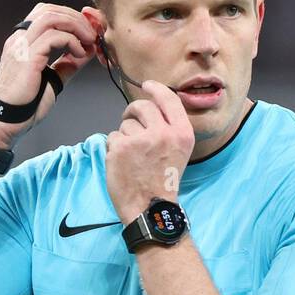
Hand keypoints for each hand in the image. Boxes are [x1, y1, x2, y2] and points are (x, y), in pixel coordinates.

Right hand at [0, 3, 97, 144]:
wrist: (8, 122)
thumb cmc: (27, 105)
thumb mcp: (53, 79)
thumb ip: (68, 64)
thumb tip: (86, 52)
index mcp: (22, 41)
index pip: (45, 13)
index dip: (68, 16)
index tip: (86, 30)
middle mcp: (19, 39)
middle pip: (49, 10)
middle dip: (75, 18)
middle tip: (92, 33)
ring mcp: (21, 46)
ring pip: (51, 17)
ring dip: (75, 25)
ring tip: (89, 40)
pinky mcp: (27, 57)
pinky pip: (53, 37)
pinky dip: (71, 41)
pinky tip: (80, 53)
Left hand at [105, 81, 194, 225]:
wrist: (151, 209)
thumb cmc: (163, 182)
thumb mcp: (179, 152)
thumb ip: (169, 128)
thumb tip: (152, 106)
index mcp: (182, 133)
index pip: (168, 99)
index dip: (155, 89)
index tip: (146, 85)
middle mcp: (163, 133)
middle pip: (142, 106)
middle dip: (133, 111)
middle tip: (130, 121)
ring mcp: (140, 139)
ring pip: (125, 124)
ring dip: (124, 136)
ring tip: (132, 157)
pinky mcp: (120, 147)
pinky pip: (112, 136)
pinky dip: (114, 148)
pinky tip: (122, 163)